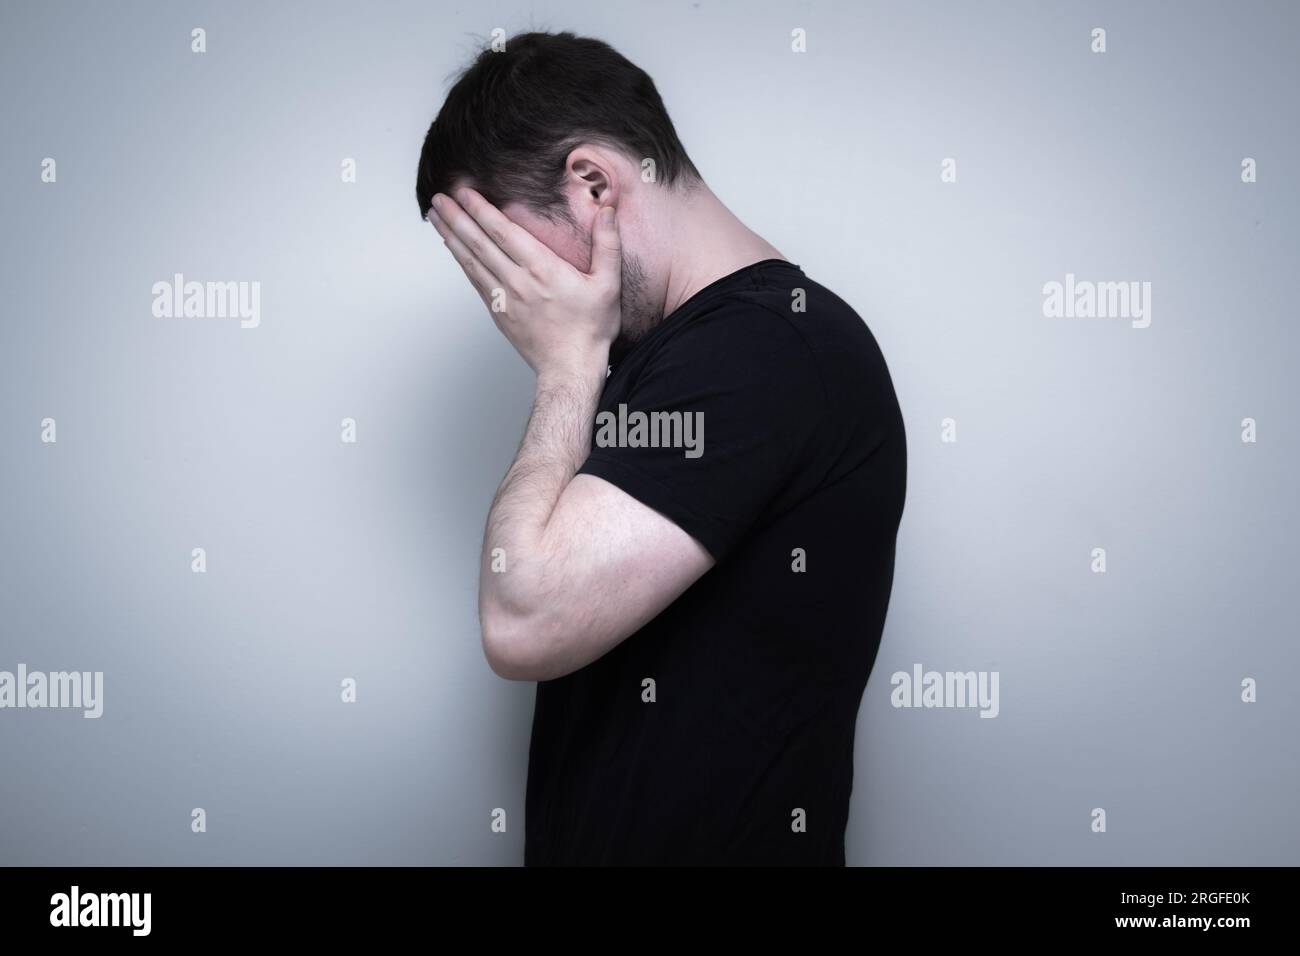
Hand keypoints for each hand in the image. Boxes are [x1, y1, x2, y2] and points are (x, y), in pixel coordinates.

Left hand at [428, 188, 621, 379]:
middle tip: (439, 198)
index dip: (481, 210)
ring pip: (471, 260)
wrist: (570, 368)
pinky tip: (452, 247)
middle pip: (480, 243)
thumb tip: (608, 212)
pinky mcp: (498, 312)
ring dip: (451, 235)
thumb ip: (607, 245)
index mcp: (542, 269)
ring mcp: (504, 298)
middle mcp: (517, 281)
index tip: (464, 192)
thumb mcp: (609, 285)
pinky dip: (461, 260)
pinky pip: (474, 280)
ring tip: (436, 216)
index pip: (503, 232)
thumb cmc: (590, 329)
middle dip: (457, 217)